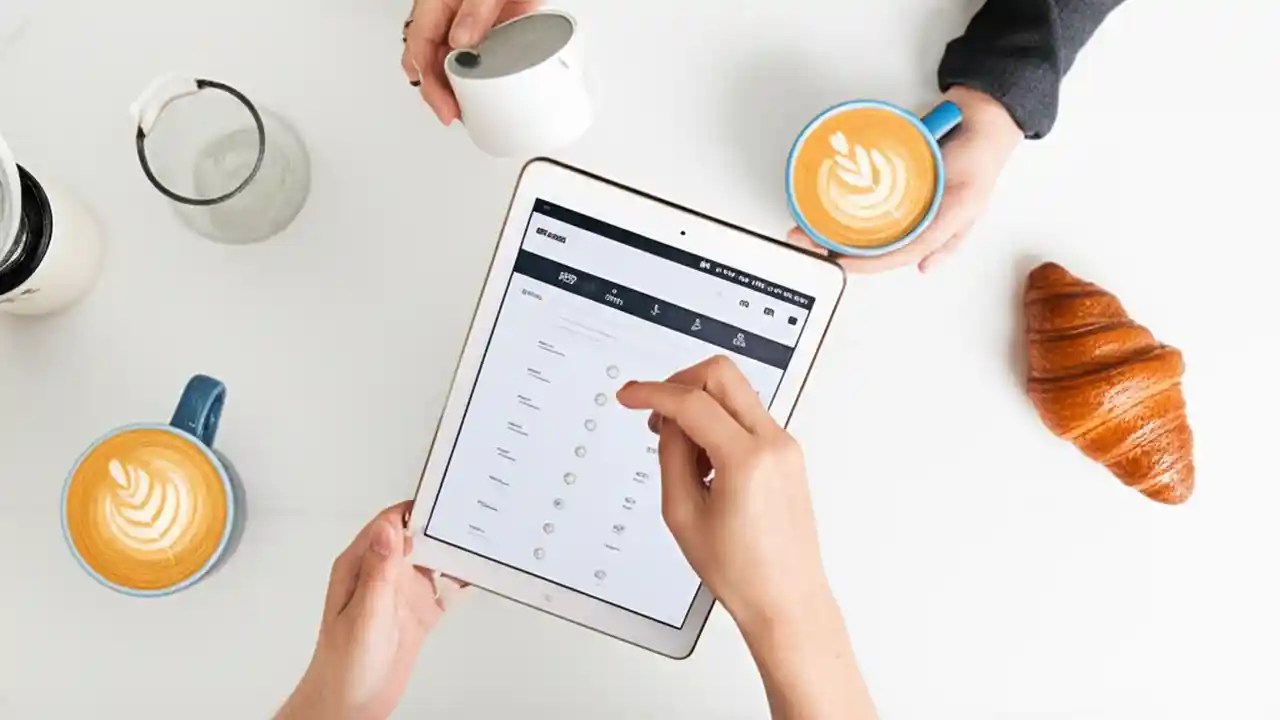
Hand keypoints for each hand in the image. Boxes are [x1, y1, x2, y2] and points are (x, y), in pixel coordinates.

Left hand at [277, 502, 462, 719]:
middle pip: (416, 537)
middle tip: (472, 522)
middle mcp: (380, 574)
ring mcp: (399, 592)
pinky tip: (474, 576)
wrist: (349, 706)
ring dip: (454, 553)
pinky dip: (460, 581)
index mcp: (360, 567)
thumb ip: (378, 572)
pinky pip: (443, 588)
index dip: (417, 510)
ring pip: (432, 559)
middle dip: (443, 528)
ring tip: (479, 545)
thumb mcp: (364, 615)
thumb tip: (387, 530)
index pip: (390, 523)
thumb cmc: (343, 666)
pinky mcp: (416, 612)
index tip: (444, 502)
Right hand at [401, 0, 542, 123]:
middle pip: (432, 64)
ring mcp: (470, 24)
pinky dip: (487, 77)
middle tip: (457, 115)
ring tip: (471, 110)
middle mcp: (448, 16)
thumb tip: (463, 43)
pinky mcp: (493, 27)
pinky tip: (493, 91)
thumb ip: (474, 10)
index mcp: (435, 5)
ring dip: (460, 89)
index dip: (431, 86)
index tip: (445, 108)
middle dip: (440, 94)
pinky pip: (484, 58)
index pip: (421, 52)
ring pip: (454, 64)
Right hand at [617, 357, 875, 717]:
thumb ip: (672, 456)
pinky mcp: (787, 454)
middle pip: (722, 374)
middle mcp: (774, 443)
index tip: (630, 396)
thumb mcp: (683, 513)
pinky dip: (718, 423)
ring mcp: (786, 446)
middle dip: (680, 382)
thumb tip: (669, 422)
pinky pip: (747, 417)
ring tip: (681, 452)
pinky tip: (703, 459)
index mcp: (748, 459)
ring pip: (735, 392)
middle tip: (656, 411)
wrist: (786, 599)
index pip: (692, 401)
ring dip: (700, 405)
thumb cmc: (742, 572)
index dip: (652, 393)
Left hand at [788, 85, 1022, 273]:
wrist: (982, 116)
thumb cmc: (981, 161)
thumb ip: (947, 238)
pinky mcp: (886, 170)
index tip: (834, 262)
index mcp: (927, 229)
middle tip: (802, 241)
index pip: (887, 254)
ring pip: (855, 216)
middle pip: (863, 237)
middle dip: (830, 245)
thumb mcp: (968, 206)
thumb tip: (924, 266)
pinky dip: (837, 196)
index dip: (860, 262)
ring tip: (801, 227)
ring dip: (826, 224)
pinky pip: (858, 186)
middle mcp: (908, 214)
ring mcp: (896, 194)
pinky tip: (816, 200)